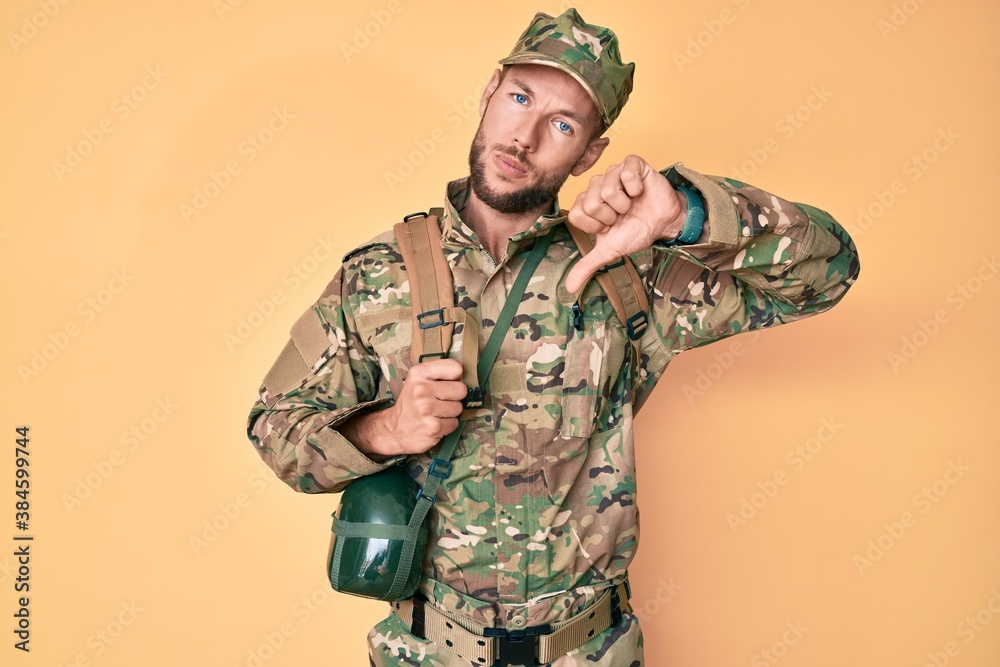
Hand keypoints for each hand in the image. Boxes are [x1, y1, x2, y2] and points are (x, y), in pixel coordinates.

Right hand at [376, 358, 467, 456]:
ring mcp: (427, 409)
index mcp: (419, 373)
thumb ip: (439, 372)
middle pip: (461, 389)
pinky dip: (447, 425)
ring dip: (450, 413)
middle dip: (454, 397)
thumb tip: (467, 375)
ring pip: (459, 408)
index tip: (446, 384)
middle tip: (440, 401)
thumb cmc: (411, 402)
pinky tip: (434, 423)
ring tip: (435, 413)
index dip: (455, 377)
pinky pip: (455, 423)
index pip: (456, 368)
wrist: (393, 429)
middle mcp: (421, 389)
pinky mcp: (433, 427)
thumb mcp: (418, 380)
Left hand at [565, 154, 685, 293]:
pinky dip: (636, 187)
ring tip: (632, 205)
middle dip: (611, 216)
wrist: (664, 223)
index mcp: (587, 202)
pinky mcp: (632, 163)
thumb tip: (569, 289)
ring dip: (624, 204)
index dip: (596, 226)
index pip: (577, 214)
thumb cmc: (636, 232)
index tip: (609, 227)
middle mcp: (597, 185)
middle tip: (622, 216)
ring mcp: (614, 171)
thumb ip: (587, 266)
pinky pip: (626, 172)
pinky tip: (640, 192)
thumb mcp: (609, 251)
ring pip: (608, 188)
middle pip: (591, 202)